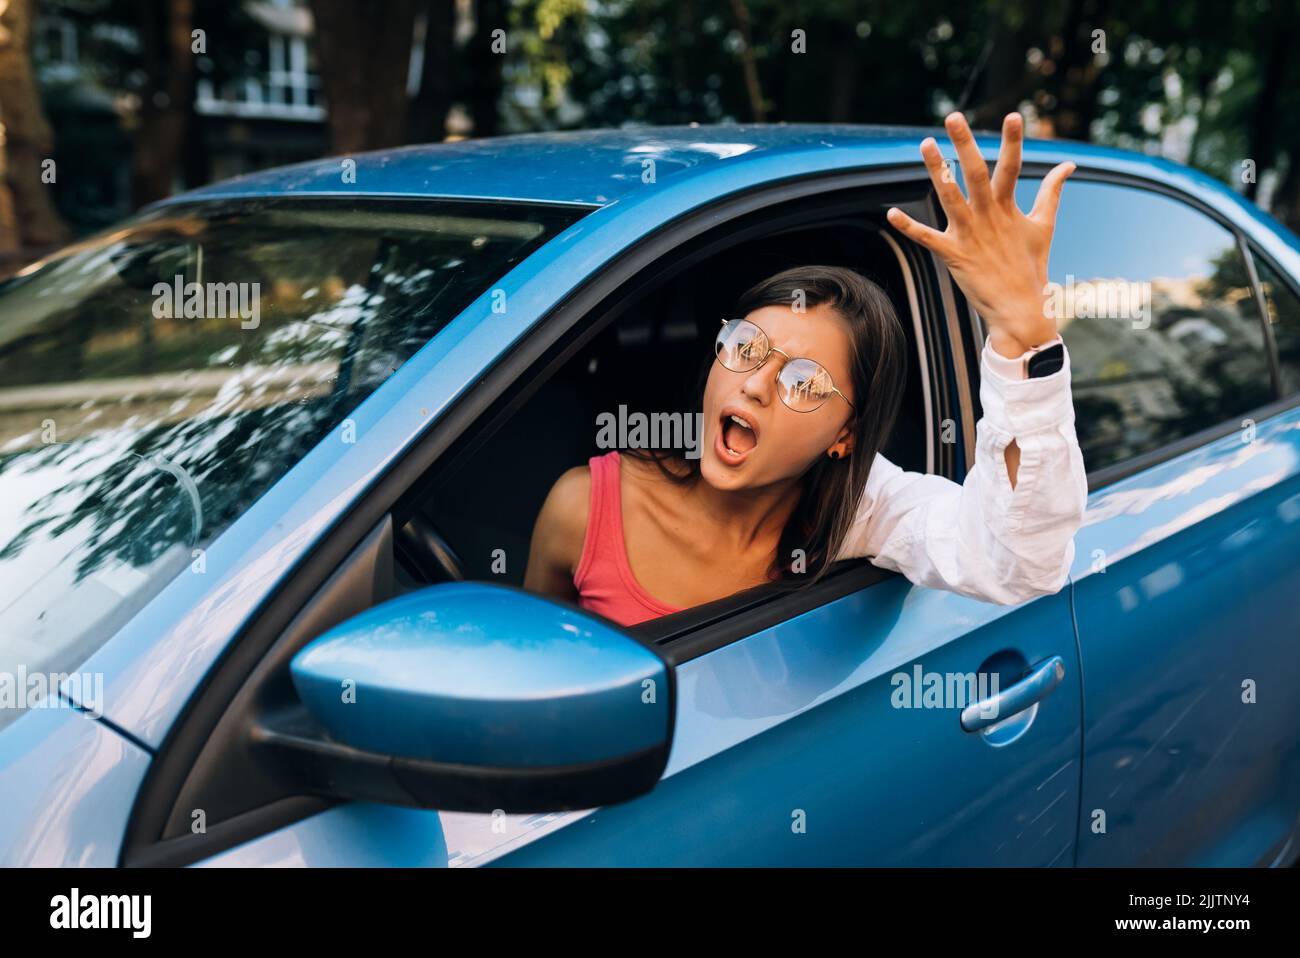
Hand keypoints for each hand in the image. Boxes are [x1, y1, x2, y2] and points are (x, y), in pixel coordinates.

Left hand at [886, 111, 1074, 357]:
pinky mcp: (954, 255)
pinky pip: (927, 238)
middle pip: (976, 173)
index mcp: (1008, 207)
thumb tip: (1068, 165)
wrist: (1021, 308)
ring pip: (950, 196)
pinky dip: (909, 227)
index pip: (1012, 167)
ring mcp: (970, 235)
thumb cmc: (1031, 265)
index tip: (1012, 114)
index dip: (1012, 141)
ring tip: (926, 144)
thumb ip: (1053, 192)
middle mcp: (988, 216)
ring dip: (937, 170)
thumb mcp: (1044, 225)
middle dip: (965, 144)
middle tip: (953, 116)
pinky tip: (891, 213)